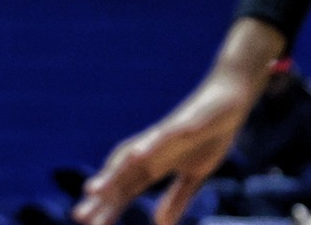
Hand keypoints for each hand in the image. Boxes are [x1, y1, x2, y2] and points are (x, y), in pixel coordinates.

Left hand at [73, 75, 256, 224]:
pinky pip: (163, 135)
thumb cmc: (211, 134)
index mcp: (155, 165)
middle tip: (79, 216)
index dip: (109, 208)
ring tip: (94, 189)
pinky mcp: (183, 123)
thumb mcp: (196, 174)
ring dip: (113, 171)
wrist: (231, 97)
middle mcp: (152, 151)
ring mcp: (165, 137)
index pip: (126, 190)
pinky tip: (137, 156)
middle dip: (102, 195)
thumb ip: (177, 198)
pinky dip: (148, 145)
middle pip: (122, 175)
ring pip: (132, 155)